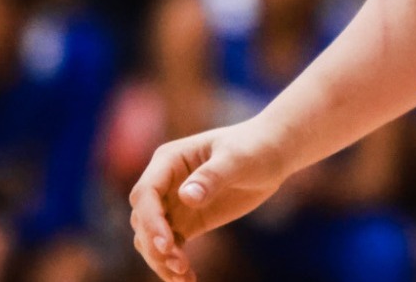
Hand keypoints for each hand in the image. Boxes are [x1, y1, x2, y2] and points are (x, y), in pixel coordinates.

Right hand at [129, 119, 293, 280]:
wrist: (273, 154)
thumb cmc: (254, 147)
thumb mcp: (237, 159)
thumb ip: (212, 177)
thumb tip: (187, 197)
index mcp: (168, 160)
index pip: (146, 193)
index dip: (151, 220)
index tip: (167, 243)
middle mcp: (164, 183)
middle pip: (143, 220)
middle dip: (155, 245)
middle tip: (179, 266)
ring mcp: (173, 204)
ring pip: (151, 238)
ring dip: (161, 260)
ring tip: (184, 278)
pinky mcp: (186, 222)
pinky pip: (171, 248)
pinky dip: (174, 264)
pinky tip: (189, 279)